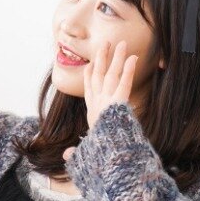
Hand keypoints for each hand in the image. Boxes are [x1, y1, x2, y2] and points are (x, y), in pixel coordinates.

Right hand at [61, 40, 137, 164]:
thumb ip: (76, 151)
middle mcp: (97, 103)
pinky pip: (124, 83)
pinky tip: (133, 58)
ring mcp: (106, 101)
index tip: (89, 65)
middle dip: (101, 58)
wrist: (107, 156)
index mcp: (91, 112)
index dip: (88, 76)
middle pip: (98, 75)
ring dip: (116, 58)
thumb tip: (65, 157)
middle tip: (105, 44)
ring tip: (121, 43)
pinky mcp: (118, 102)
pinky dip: (129, 70)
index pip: (89, 90)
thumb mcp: (85, 152)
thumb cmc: (99, 153)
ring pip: (111, 74)